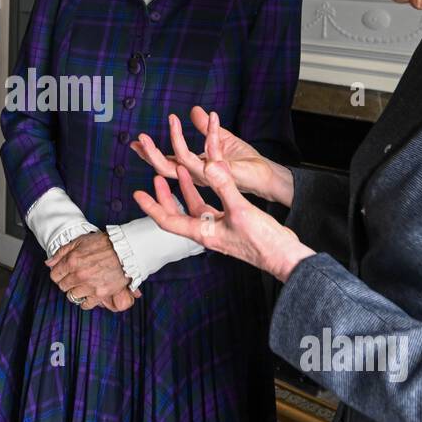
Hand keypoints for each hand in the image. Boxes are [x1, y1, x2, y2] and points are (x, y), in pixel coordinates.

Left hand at [45, 232, 141, 311]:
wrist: (126, 250)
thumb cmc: (104, 243)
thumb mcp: (80, 241)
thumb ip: (62, 252)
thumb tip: (49, 263)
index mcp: (72, 261)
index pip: (54, 275)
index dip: (58, 274)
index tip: (64, 273)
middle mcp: (79, 275)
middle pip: (63, 286)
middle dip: (67, 282)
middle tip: (75, 278)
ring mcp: (90, 286)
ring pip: (72, 296)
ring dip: (76, 291)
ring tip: (83, 285)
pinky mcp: (101, 294)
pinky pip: (86, 304)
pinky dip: (85, 301)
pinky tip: (89, 294)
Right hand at [131, 106, 293, 205]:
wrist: (265, 175)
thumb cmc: (245, 162)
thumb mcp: (221, 139)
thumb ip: (205, 127)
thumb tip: (194, 110)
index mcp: (194, 168)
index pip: (167, 162)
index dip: (150, 154)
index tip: (136, 142)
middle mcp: (198, 174)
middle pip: (166, 167)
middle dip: (151, 153)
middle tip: (140, 138)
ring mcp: (209, 175)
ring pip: (183, 160)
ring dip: (176, 138)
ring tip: (171, 119)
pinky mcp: (223, 174)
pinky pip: (212, 152)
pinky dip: (212, 132)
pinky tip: (213, 117)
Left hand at [132, 159, 313, 282]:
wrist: (284, 256)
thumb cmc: (263, 241)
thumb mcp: (241, 210)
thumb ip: (224, 186)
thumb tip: (209, 165)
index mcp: (203, 232)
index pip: (168, 220)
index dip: (151, 206)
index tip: (137, 194)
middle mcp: (207, 232)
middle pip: (177, 214)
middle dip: (165, 196)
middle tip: (155, 179)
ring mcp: (218, 229)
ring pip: (194, 207)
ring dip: (185, 190)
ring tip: (180, 171)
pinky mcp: (231, 225)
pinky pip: (211, 206)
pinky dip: (205, 192)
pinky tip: (207, 180)